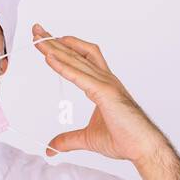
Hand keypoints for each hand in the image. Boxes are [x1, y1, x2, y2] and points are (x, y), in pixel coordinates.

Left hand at [31, 23, 167, 164]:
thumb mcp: (88, 139)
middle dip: (55, 41)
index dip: (62, 49)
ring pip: (77, 60)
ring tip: (39, 38)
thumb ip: (68, 140)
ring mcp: (107, 84)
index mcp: (102, 85)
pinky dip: (64, 66)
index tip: (45, 42)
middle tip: (36, 30)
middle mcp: (105, 79)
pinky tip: (50, 58)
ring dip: (56, 48)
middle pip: (76, 53)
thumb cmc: (125, 140)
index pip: (80, 60)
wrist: (143, 148)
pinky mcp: (105, 93)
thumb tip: (51, 148)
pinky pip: (80, 76)